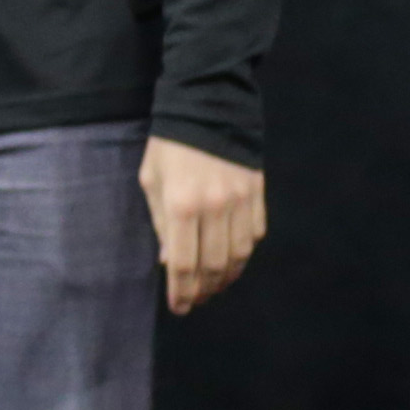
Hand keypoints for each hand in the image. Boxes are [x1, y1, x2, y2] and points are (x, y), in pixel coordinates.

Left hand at [139, 138, 269, 314]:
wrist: (207, 101)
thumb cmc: (170, 143)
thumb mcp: (152, 181)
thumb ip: (160, 223)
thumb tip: (169, 262)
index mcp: (181, 205)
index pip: (182, 264)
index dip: (181, 292)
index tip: (179, 307)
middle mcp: (214, 207)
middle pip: (213, 265)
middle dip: (203, 290)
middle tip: (196, 300)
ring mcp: (240, 198)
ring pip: (239, 254)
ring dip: (227, 276)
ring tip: (216, 285)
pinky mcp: (257, 189)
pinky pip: (256, 231)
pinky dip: (245, 251)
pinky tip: (234, 257)